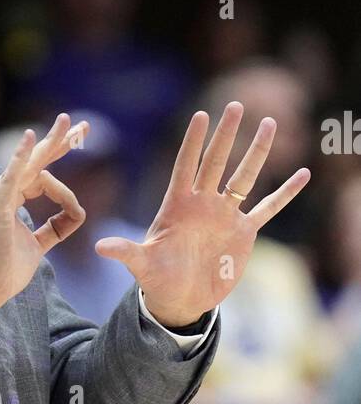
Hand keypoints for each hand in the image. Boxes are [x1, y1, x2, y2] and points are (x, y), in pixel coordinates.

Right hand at [0, 113, 88, 324]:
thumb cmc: (2, 271)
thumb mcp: (37, 246)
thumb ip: (55, 228)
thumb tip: (77, 214)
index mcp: (7, 198)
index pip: (39, 177)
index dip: (64, 189)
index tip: (76, 210)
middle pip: (35, 161)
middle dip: (60, 142)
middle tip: (81, 125)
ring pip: (29, 164)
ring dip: (52, 144)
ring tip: (69, 124)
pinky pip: (12, 178)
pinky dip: (20, 158)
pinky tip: (30, 138)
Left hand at [94, 102, 310, 326]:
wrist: (180, 298)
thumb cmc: (157, 278)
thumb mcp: (141, 265)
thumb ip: (125, 252)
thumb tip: (101, 247)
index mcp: (177, 205)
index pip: (185, 166)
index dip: (192, 143)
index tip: (201, 116)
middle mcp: (203, 203)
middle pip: (216, 162)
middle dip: (226, 135)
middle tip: (237, 106)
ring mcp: (225, 215)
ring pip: (245, 176)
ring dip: (257, 152)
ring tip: (269, 124)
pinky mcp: (243, 232)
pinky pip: (268, 208)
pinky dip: (285, 193)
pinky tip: (302, 174)